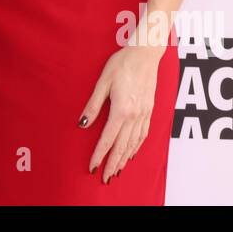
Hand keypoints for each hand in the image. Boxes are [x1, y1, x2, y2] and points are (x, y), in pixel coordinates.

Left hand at [80, 44, 163, 182]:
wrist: (145, 53)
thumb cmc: (122, 63)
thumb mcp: (103, 82)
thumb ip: (93, 105)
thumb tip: (82, 125)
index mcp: (121, 109)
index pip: (108, 139)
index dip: (99, 155)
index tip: (92, 167)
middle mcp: (135, 116)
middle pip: (122, 146)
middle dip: (112, 164)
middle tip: (105, 178)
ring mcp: (144, 114)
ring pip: (134, 143)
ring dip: (125, 159)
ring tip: (116, 170)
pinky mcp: (149, 110)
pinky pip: (143, 134)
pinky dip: (137, 147)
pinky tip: (132, 152)